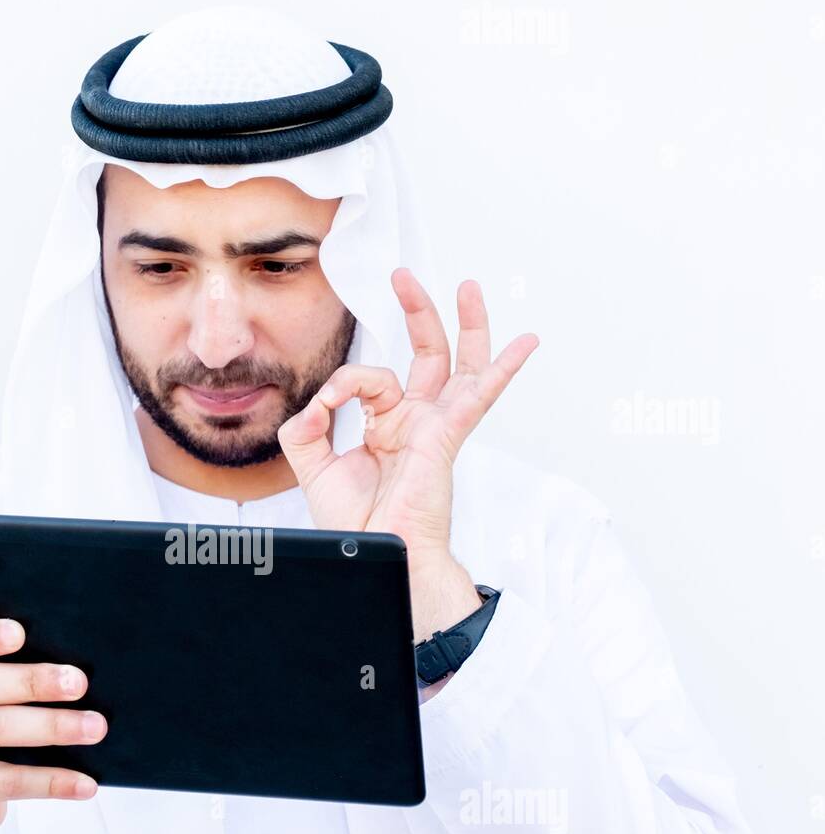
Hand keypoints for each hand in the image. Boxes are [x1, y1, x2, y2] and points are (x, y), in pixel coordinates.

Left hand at [278, 271, 538, 637]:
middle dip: (418, 313)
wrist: (379, 556)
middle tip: (404, 277)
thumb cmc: (358, 524)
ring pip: (458, 364)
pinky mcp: (446, 436)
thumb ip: (306, 428)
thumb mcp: (313, 468)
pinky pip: (478, 395)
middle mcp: (416, 422)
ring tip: (469, 286)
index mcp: (388, 428)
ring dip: (465, 324)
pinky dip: (502, 368)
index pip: (368, 380)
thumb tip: (318, 398)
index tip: (324, 407)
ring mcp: (435, 427)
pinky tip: (526, 343)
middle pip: (426, 355)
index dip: (341, 383)